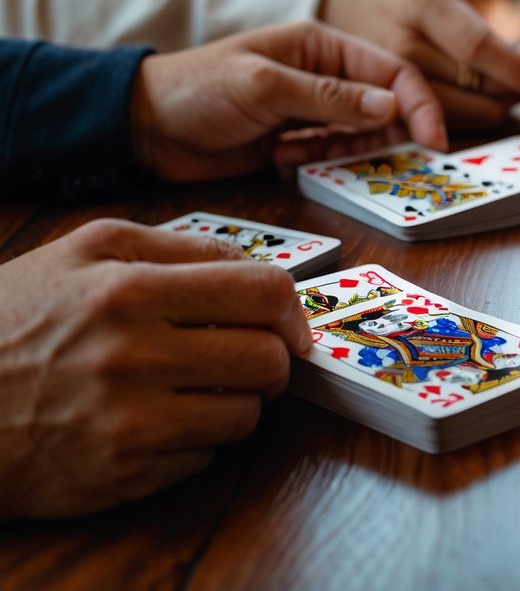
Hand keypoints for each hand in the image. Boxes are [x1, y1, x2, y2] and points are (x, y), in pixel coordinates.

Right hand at [0, 219, 310, 517]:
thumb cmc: (15, 319)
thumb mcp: (84, 251)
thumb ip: (177, 246)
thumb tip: (254, 265)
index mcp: (128, 289)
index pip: (265, 293)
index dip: (292, 309)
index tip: (290, 322)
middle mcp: (132, 355)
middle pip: (269, 359)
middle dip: (270, 358)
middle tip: (245, 359)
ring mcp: (128, 421)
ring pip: (248, 414)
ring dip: (234, 402)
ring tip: (191, 390)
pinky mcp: (124, 474)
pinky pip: (207, 457)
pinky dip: (195, 442)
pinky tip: (154, 422)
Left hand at [131, 21, 446, 181]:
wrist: (142, 125)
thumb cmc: (198, 90)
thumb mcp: (265, 87)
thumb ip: (330, 97)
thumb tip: (393, 105)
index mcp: (320, 45)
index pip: (391, 70)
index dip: (420, 103)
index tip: (436, 141)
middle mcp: (324, 75)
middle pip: (387, 102)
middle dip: (400, 131)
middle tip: (413, 164)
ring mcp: (311, 110)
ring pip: (365, 132)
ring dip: (364, 150)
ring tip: (339, 160)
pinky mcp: (297, 142)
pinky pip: (336, 153)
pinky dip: (335, 162)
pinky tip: (305, 163)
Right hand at [319, 0, 519, 128]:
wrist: (339, 3)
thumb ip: (477, 24)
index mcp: (425, 4)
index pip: (477, 46)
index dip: (516, 69)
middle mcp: (402, 42)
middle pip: (470, 86)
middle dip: (510, 94)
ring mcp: (386, 76)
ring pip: (455, 110)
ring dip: (490, 109)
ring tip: (507, 98)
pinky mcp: (379, 100)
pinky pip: (432, 120)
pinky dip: (463, 117)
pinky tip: (475, 106)